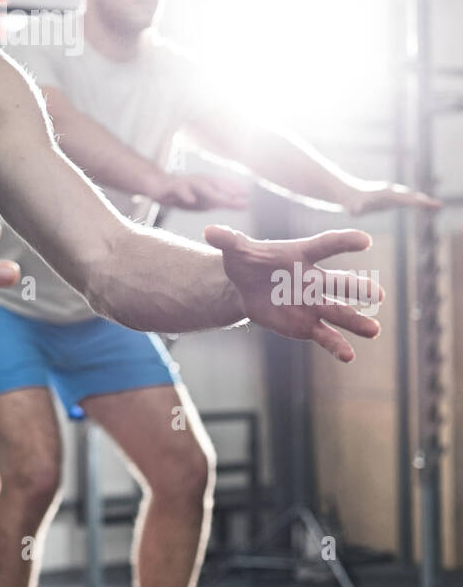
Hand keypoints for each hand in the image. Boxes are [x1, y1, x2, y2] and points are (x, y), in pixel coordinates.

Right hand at [154, 173, 248, 210]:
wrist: (157, 186)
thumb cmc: (184, 193)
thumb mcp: (204, 199)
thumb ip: (222, 201)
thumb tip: (243, 205)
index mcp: (206, 183)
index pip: (223, 185)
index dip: (235, 189)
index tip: (248, 195)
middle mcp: (197, 180)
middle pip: (214, 183)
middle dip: (227, 188)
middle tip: (239, 194)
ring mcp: (184, 182)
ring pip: (198, 185)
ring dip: (210, 191)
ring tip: (220, 200)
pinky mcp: (171, 187)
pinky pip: (179, 189)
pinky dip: (185, 194)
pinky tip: (191, 200)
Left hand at [204, 224, 381, 362]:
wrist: (245, 288)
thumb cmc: (247, 262)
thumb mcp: (236, 250)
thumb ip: (228, 240)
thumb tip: (209, 230)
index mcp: (302, 255)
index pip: (326, 245)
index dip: (344, 241)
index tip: (365, 240)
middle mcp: (314, 279)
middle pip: (338, 283)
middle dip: (357, 289)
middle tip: (377, 294)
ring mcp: (314, 304)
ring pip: (339, 312)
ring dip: (356, 321)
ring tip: (374, 329)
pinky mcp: (308, 325)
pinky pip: (326, 336)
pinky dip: (337, 346)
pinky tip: (348, 356)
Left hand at [346, 182, 441, 214]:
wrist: (349, 195)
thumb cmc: (351, 204)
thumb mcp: (353, 208)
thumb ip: (355, 209)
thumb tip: (355, 211)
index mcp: (387, 194)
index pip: (406, 199)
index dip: (418, 202)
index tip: (429, 204)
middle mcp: (391, 191)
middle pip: (411, 196)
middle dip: (424, 201)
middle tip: (438, 205)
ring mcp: (392, 193)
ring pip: (409, 196)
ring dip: (421, 200)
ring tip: (435, 205)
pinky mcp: (391, 198)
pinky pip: (406, 199)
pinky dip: (415, 201)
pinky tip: (423, 204)